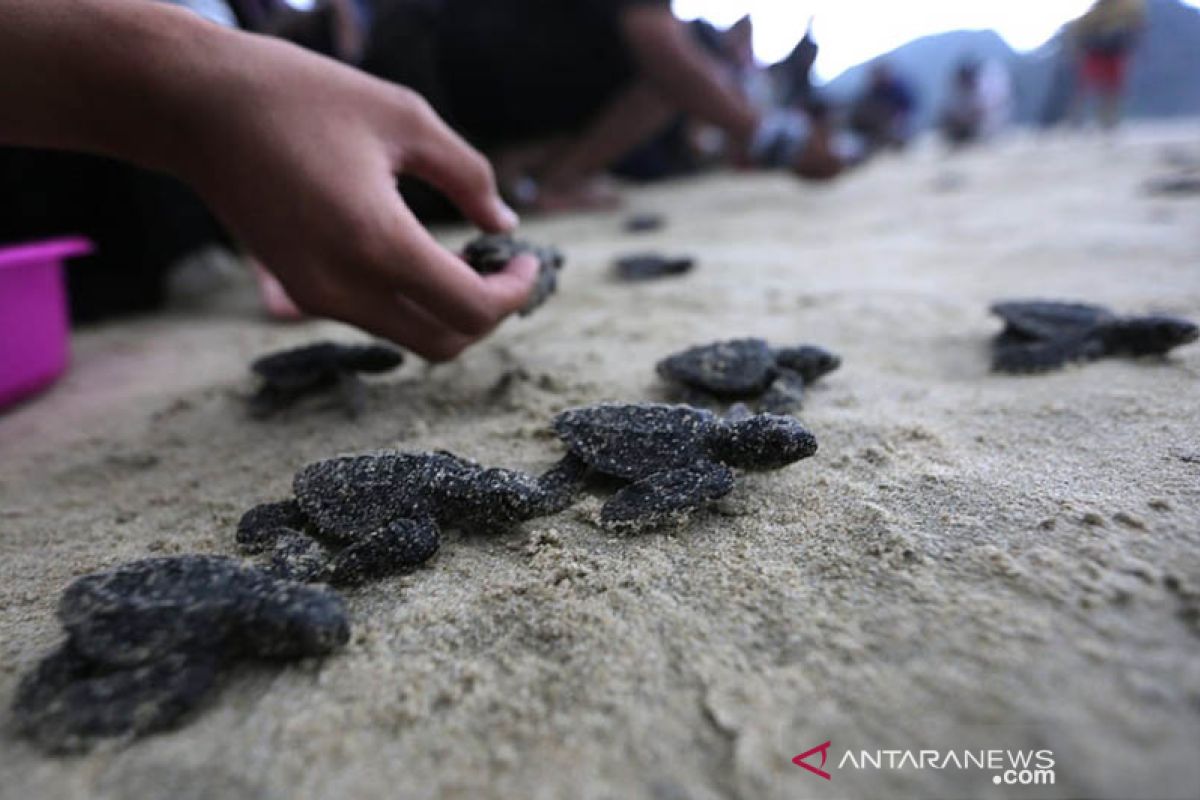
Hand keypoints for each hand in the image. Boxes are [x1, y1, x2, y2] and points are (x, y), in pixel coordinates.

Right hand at [173, 31, 536, 360]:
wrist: (194, 107)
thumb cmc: (301, 96)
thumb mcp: (405, 117)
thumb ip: (469, 176)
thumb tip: (505, 225)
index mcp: (377, 242)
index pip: (470, 309)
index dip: (513, 293)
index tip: (527, 259)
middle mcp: (344, 287)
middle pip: (443, 344)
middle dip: (488, 316)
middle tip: (506, 271)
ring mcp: (316, 298)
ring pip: (409, 338)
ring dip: (449, 312)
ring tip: (471, 261)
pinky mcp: (299, 291)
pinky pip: (375, 319)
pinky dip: (411, 303)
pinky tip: (424, 257)